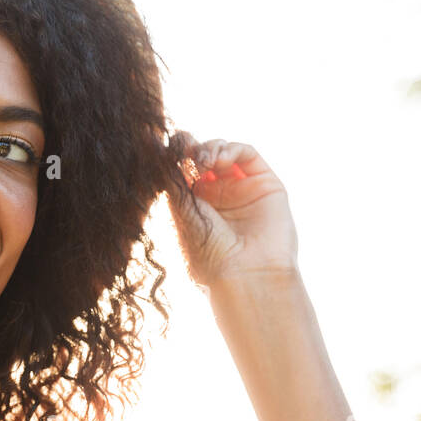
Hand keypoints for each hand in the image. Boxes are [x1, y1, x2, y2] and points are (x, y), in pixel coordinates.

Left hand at [165, 131, 299, 288]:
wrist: (245, 273)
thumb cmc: (208, 251)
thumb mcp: (182, 211)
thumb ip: (172, 178)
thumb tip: (155, 147)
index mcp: (194, 205)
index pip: (184, 168)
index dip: (176, 153)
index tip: (166, 148)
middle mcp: (218, 195)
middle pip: (203, 155)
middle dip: (192, 148)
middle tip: (186, 154)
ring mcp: (242, 188)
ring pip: (224, 151)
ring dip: (211, 147)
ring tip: (204, 161)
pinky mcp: (265, 184)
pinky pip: (247, 153)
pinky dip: (231, 149)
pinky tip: (219, 161)